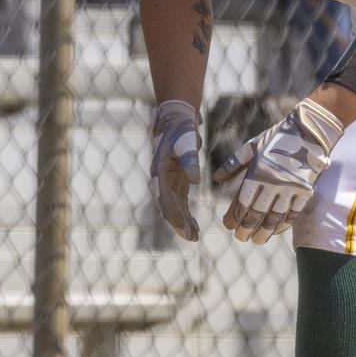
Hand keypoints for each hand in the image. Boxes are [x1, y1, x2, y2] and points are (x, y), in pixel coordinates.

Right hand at [148, 99, 202, 241]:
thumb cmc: (181, 129)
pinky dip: (186, 215)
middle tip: (192, 237)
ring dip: (183, 222)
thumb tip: (195, 181)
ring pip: (174, 208)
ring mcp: (168, 182)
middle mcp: (161, 181)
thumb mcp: (186, 143)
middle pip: (168, 207)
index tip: (184, 228)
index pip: (165, 199)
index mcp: (160, 173)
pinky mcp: (176, 182)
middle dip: (179, 224)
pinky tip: (194, 227)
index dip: (174, 215)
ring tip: (194, 237)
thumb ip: (190, 161)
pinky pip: (180, 203)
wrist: (177, 119)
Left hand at [212, 97, 343, 243]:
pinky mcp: (306, 191)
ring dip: (264, 232)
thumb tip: (216, 179)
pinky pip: (293, 214)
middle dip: (246, 229)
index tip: (228, 225)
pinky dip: (283, 225)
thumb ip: (233, 164)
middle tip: (240, 237)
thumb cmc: (276, 137)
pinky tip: (276, 232)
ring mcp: (291, 189)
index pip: (242, 202)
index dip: (233, 217)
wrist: (309, 130)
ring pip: (275, 218)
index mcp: (258, 171)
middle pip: (257, 214)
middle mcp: (274, 183)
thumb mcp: (251, 146)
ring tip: (256, 240)